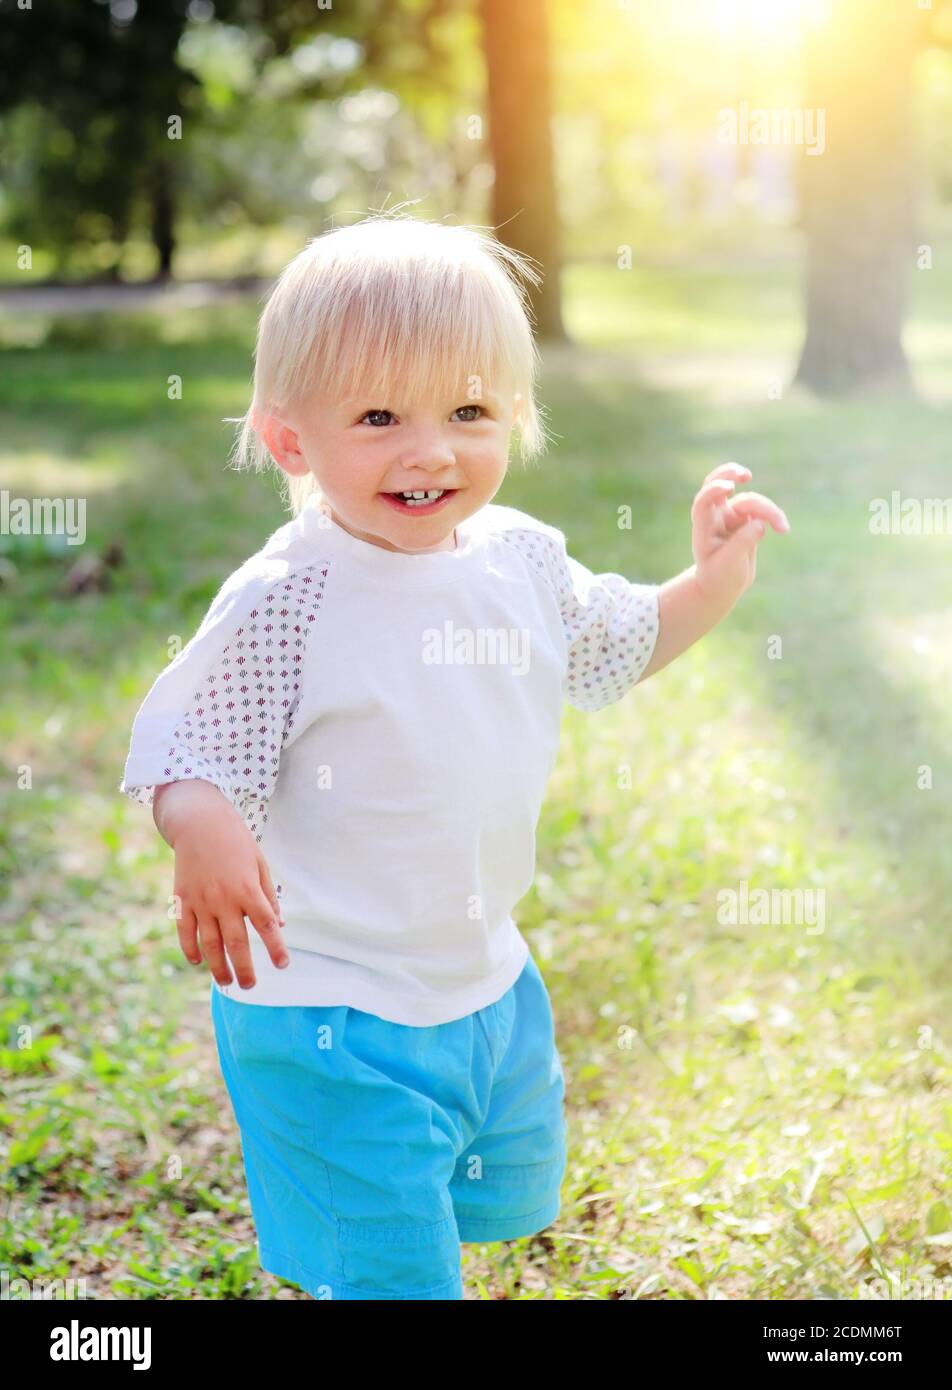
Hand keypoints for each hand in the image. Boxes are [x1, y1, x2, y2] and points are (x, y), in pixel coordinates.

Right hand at [155, 780, 287, 988]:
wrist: (199, 822)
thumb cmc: (235, 841)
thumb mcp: (259, 863)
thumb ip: (268, 895)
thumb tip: (279, 925)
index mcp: (248, 889)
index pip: (267, 926)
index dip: (276, 948)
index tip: (282, 965)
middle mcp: (224, 899)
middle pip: (237, 943)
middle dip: (245, 969)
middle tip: (250, 986)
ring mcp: (201, 902)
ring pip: (209, 944)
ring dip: (218, 967)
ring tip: (226, 983)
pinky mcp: (182, 900)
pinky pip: (185, 932)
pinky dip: (190, 950)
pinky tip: (197, 962)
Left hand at [691, 463, 788, 609]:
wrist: (722, 586)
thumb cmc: (719, 577)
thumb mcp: (729, 565)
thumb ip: (742, 543)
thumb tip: (760, 523)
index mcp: (704, 527)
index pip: (703, 502)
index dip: (714, 490)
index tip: (730, 488)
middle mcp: (715, 517)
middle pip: (723, 488)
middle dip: (736, 482)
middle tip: (746, 476)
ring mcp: (730, 516)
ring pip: (749, 500)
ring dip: (768, 510)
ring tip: (783, 528)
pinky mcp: (745, 520)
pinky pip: (760, 509)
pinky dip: (772, 515)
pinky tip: (782, 528)